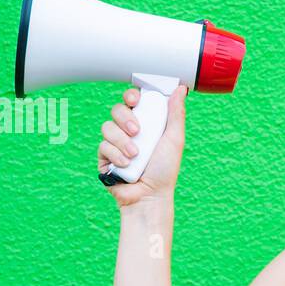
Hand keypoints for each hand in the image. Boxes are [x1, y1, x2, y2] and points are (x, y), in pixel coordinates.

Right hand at [98, 84, 187, 206]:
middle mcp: (128, 131)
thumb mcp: (174, 139)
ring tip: (135, 156)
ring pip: (108, 127)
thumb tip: (181, 89)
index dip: (131, 96)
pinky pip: (103, 146)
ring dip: (122, 141)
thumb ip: (176, 114)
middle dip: (126, 118)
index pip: (133, 101)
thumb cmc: (164, 170)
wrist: (150, 196)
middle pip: (117, 110)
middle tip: (137, 132)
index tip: (135, 99)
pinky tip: (126, 165)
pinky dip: (116, 155)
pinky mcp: (104, 157)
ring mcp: (115, 143)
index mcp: (146, 123)